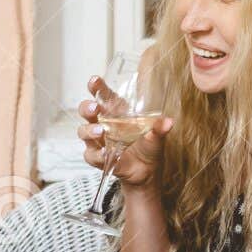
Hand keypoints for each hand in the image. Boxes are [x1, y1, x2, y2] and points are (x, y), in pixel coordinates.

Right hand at [77, 75, 172, 189]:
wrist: (147, 171)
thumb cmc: (148, 146)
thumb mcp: (156, 136)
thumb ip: (159, 128)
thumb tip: (168, 122)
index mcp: (115, 111)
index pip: (102, 95)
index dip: (96, 86)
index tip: (95, 80)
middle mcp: (103, 123)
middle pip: (86, 111)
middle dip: (87, 108)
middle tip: (95, 108)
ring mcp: (98, 140)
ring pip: (84, 132)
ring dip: (90, 131)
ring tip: (101, 132)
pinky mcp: (97, 157)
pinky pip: (91, 154)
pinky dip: (97, 154)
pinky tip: (105, 153)